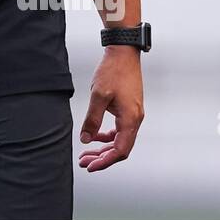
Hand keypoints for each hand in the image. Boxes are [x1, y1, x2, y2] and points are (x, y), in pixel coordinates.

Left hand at [78, 46, 143, 171]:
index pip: (120, 150)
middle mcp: (135, 119)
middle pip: (120, 148)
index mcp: (130, 119)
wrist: (123, 53)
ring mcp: (133, 114)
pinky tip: (95, 136)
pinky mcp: (129, 108)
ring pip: (119, 139)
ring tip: (87, 153)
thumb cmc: (113, 71)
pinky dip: (107, 136)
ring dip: (103, 148)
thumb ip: (92, 119)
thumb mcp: (98, 95)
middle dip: (102, 157)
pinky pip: (119, 129)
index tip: (91, 166)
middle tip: (84, 163)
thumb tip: (85, 139)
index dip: (105, 161)